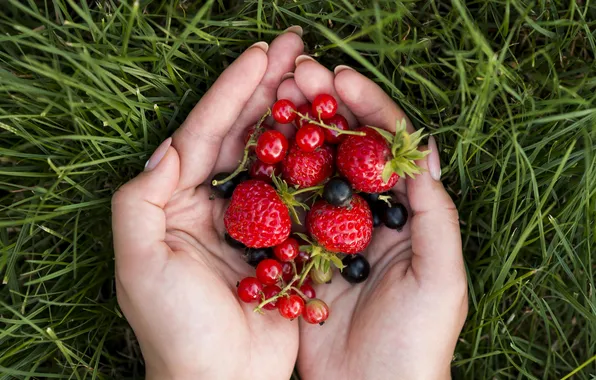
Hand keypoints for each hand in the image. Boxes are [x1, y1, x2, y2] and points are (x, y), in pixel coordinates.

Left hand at [111, 30, 304, 379]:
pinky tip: (334, 133)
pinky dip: (315, 161)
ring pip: (273, 154)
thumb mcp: (140, 266)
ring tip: (317, 78)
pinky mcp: (283, 238)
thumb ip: (141, 201)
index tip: (260, 54)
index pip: (203, 132)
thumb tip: (168, 147)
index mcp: (175, 200)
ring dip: (294, 115)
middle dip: (267, 89)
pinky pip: (301, 190)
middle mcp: (212, 202)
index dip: (231, 91)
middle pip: (241, 133)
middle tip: (296, 48)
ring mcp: (251, 218)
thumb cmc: (175, 328)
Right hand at [280, 58, 467, 379]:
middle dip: (324, 109)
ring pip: (313, 172)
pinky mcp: (302, 256)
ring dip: (295, 134)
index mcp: (406, 215)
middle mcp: (368, 216)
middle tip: (297, 74)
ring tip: (272, 100)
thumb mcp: (441, 277)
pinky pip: (286, 211)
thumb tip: (423, 152)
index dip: (368, 109)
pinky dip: (273, 181)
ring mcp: (332, 234)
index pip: (389, 148)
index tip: (339, 79)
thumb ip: (435, 216)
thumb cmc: (418, 340)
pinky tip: (254, 155)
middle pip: (347, 150)